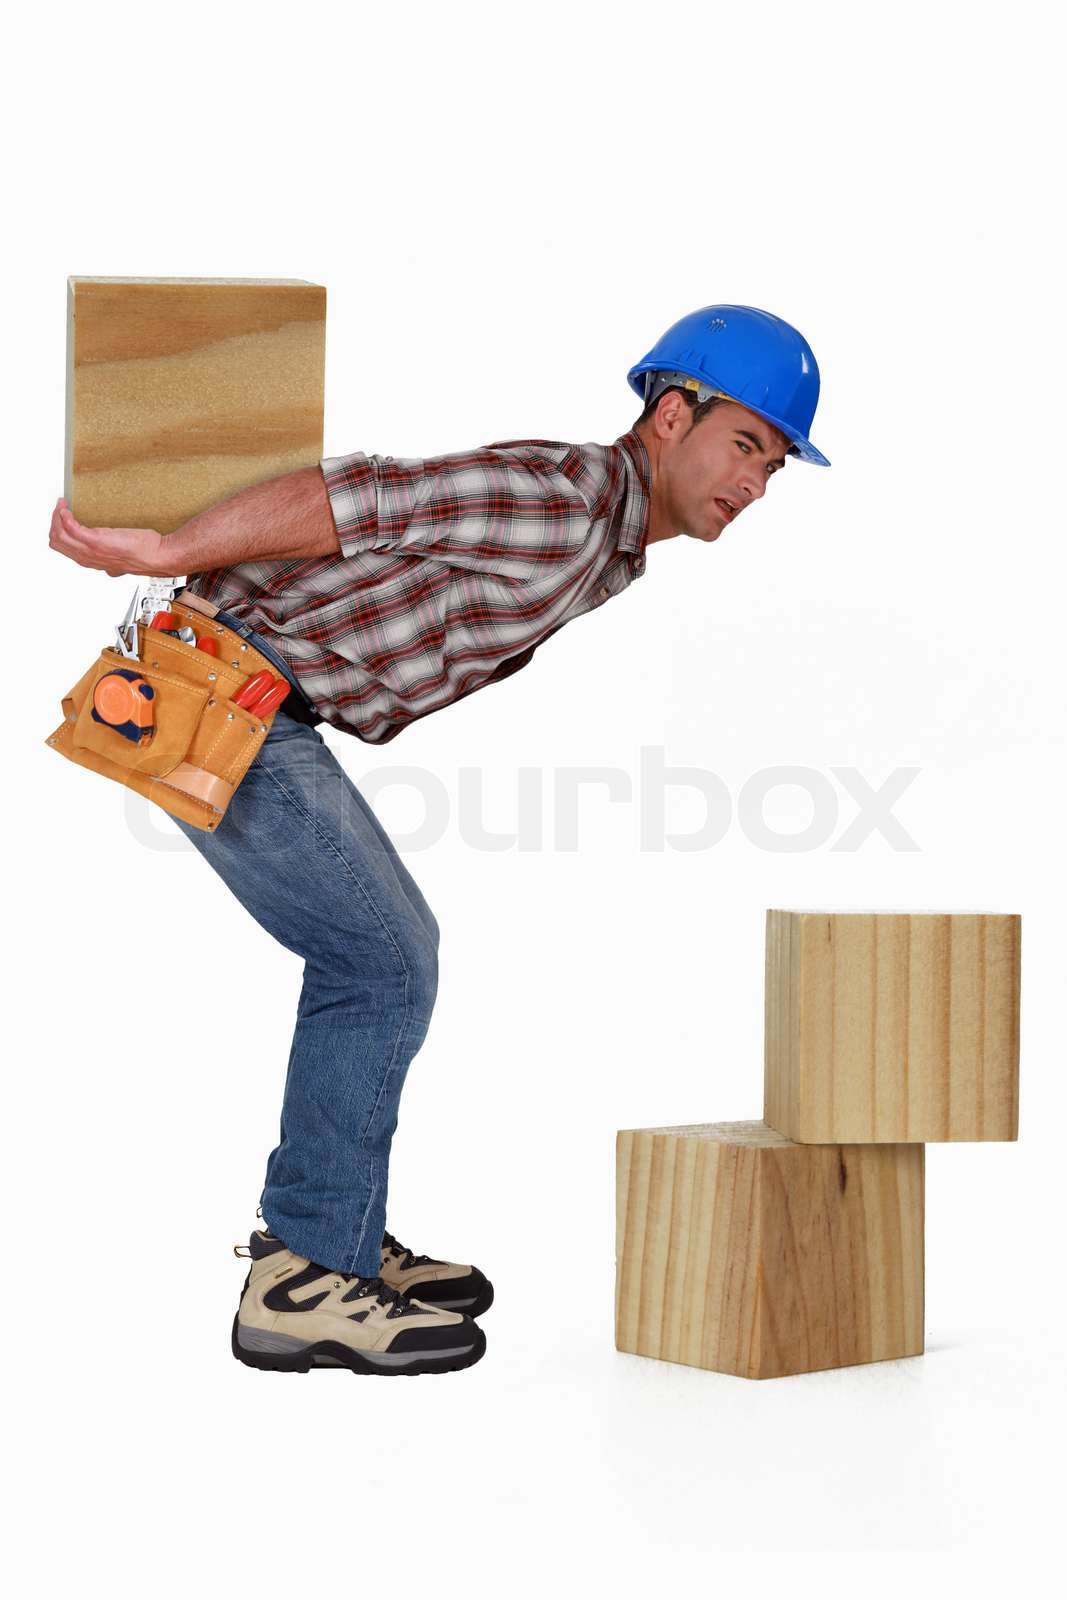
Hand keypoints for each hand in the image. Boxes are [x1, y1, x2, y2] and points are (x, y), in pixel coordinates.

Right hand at [49, 498, 170, 577]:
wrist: (158, 556)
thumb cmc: (144, 555)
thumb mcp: (122, 562)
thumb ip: (112, 563)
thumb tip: (111, 570)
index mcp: (93, 561)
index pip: (64, 548)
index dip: (58, 531)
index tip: (62, 517)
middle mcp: (89, 558)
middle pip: (56, 542)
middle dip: (53, 522)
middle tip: (60, 508)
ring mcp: (91, 550)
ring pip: (59, 535)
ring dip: (56, 516)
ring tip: (62, 504)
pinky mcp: (97, 541)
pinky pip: (71, 528)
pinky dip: (64, 516)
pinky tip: (68, 508)